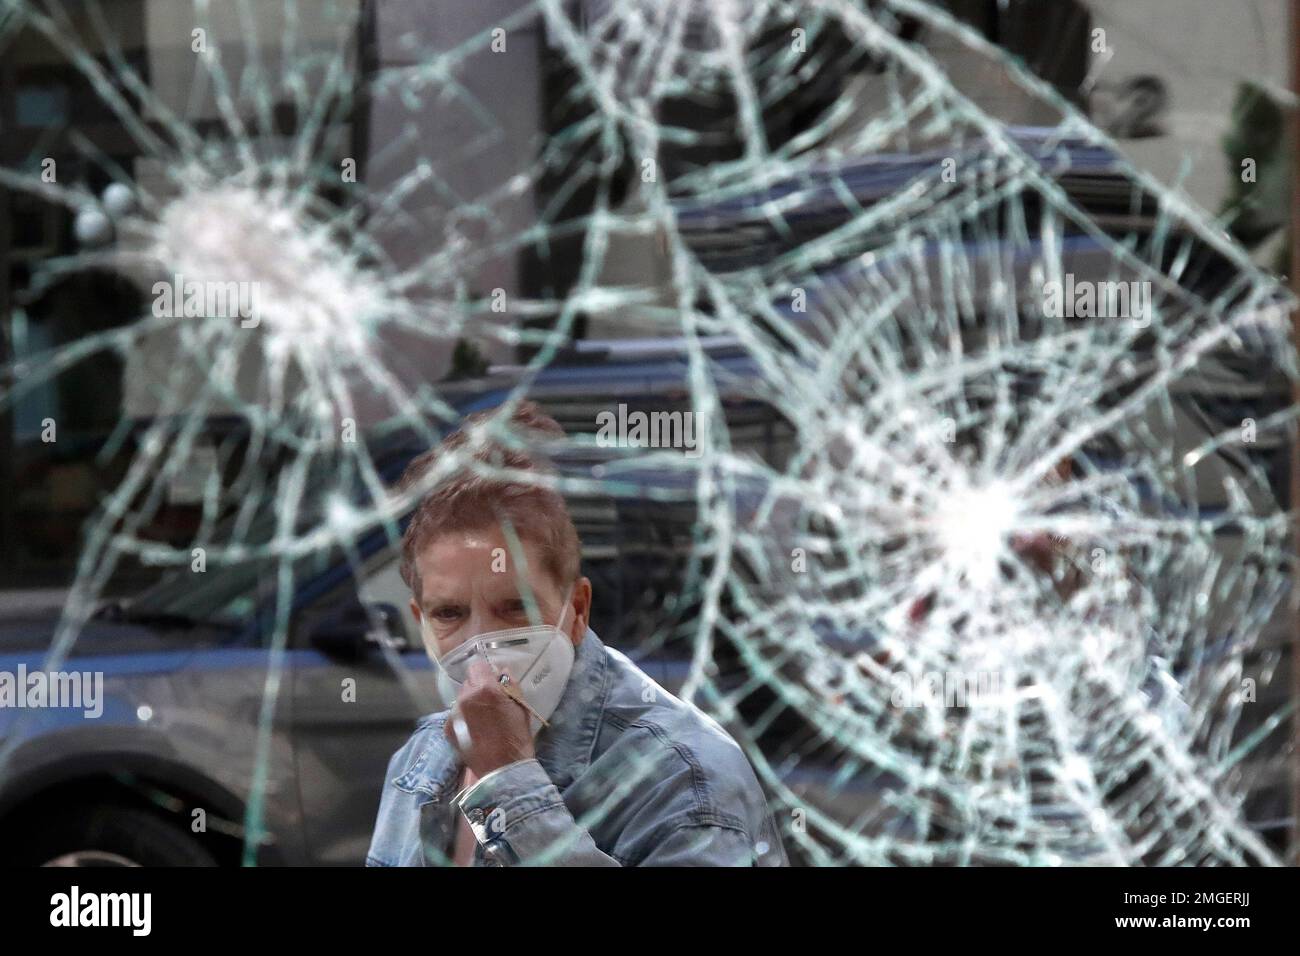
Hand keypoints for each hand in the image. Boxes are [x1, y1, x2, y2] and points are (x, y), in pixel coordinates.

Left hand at [444, 658, 534, 775]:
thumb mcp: (520, 707)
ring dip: (470, 704)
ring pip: (460, 699)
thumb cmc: (517, 737)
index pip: (477, 666)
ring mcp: (454, 714)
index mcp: (485, 689)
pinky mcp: (448, 729)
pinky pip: (455, 715)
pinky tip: (475, 730)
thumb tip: (502, 672)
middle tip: (490, 703)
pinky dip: (463, 718)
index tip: (493, 682)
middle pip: (468, 682)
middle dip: (478, 688)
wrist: (503, 770)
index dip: (486, 673)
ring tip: (482, 720)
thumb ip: (510, 685)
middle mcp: (465, 698)